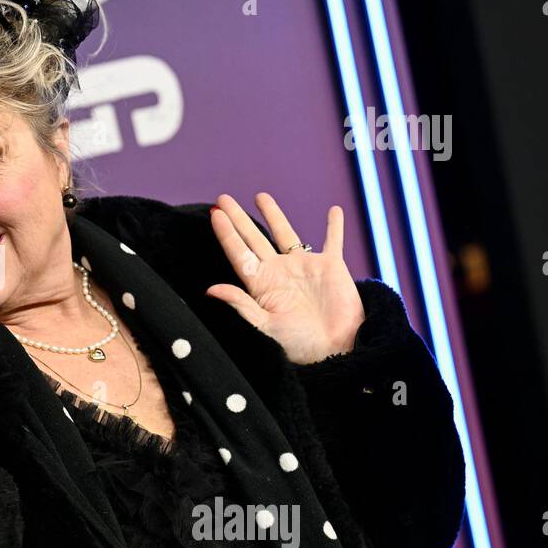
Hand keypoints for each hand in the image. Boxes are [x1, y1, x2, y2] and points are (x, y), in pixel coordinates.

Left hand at [204, 192, 365, 364]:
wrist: (336, 350)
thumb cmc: (300, 346)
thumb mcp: (266, 326)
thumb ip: (241, 305)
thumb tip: (210, 289)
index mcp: (262, 284)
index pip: (238, 253)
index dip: (226, 233)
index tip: (214, 213)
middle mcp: (279, 272)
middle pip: (254, 238)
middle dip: (238, 219)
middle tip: (223, 199)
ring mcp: (303, 267)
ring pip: (286, 234)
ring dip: (274, 215)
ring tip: (260, 196)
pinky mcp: (331, 267)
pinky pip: (333, 241)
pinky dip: (334, 226)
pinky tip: (334, 211)